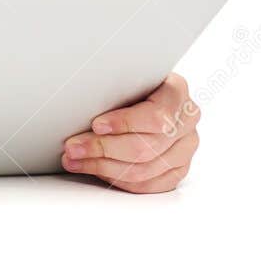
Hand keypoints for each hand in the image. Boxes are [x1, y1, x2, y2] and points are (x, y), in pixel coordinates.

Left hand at [60, 72, 199, 192]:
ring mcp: (185, 148)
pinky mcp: (178, 169)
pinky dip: (118, 180)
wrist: (147, 95)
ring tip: (76, 159)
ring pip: (144, 170)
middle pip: (145, 147)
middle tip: (74, 147)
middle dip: (103, 148)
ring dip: (103, 166)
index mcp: (177, 92)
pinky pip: (148, 184)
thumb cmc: (132, 84)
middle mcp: (186, 121)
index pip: (155, 116)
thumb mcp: (126, 76)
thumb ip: (115, 86)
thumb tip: (81, 99)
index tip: (96, 125)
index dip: (124, 123)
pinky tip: (96, 170)